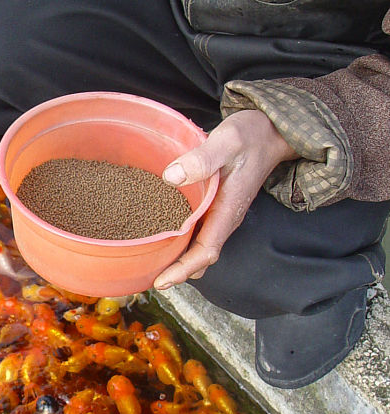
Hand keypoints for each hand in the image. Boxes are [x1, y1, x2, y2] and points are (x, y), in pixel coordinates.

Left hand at [153, 110, 296, 289]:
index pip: (207, 251)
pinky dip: (179, 238)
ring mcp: (220, 213)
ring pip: (198, 246)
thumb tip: (172, 177)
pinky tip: (158, 233)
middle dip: (175, 271)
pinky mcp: (215, 205)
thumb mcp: (227, 141)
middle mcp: (225, 217)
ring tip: (146, 261)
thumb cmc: (251, 136)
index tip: (161, 281)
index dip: (183, 269)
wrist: (270, 132)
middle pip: (200, 256)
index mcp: (228, 210)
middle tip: (144, 275)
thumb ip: (202, 159)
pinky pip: (197, 230)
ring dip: (176, 257)